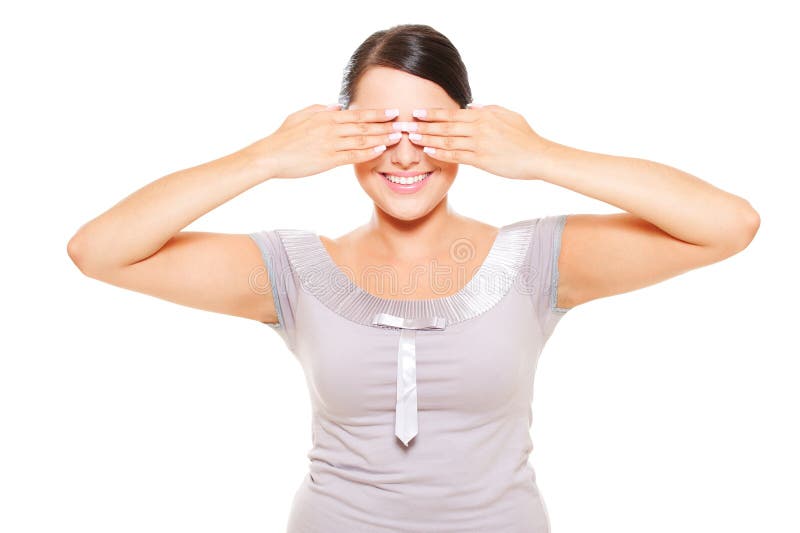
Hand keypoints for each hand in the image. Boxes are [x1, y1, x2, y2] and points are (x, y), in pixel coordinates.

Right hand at [242, 103, 401, 179]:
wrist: (270, 156)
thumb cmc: (284, 137)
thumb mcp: (301, 116)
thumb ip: (320, 109)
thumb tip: (336, 106)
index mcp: (326, 117)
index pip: (357, 114)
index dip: (377, 113)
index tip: (392, 112)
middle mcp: (331, 128)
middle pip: (364, 125)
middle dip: (386, 124)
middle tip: (404, 123)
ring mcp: (331, 144)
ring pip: (362, 139)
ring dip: (382, 137)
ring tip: (398, 137)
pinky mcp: (328, 159)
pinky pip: (353, 155)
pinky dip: (368, 152)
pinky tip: (381, 150)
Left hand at [406, 104, 550, 179]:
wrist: (538, 155)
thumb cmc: (524, 136)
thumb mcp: (507, 115)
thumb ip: (487, 110)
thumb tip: (470, 106)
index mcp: (483, 115)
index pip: (452, 113)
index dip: (433, 113)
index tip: (417, 112)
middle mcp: (479, 128)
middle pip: (445, 126)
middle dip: (423, 125)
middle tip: (405, 124)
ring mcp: (480, 144)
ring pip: (448, 140)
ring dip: (428, 139)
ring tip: (411, 138)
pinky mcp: (482, 160)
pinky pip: (457, 156)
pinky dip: (441, 154)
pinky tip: (429, 153)